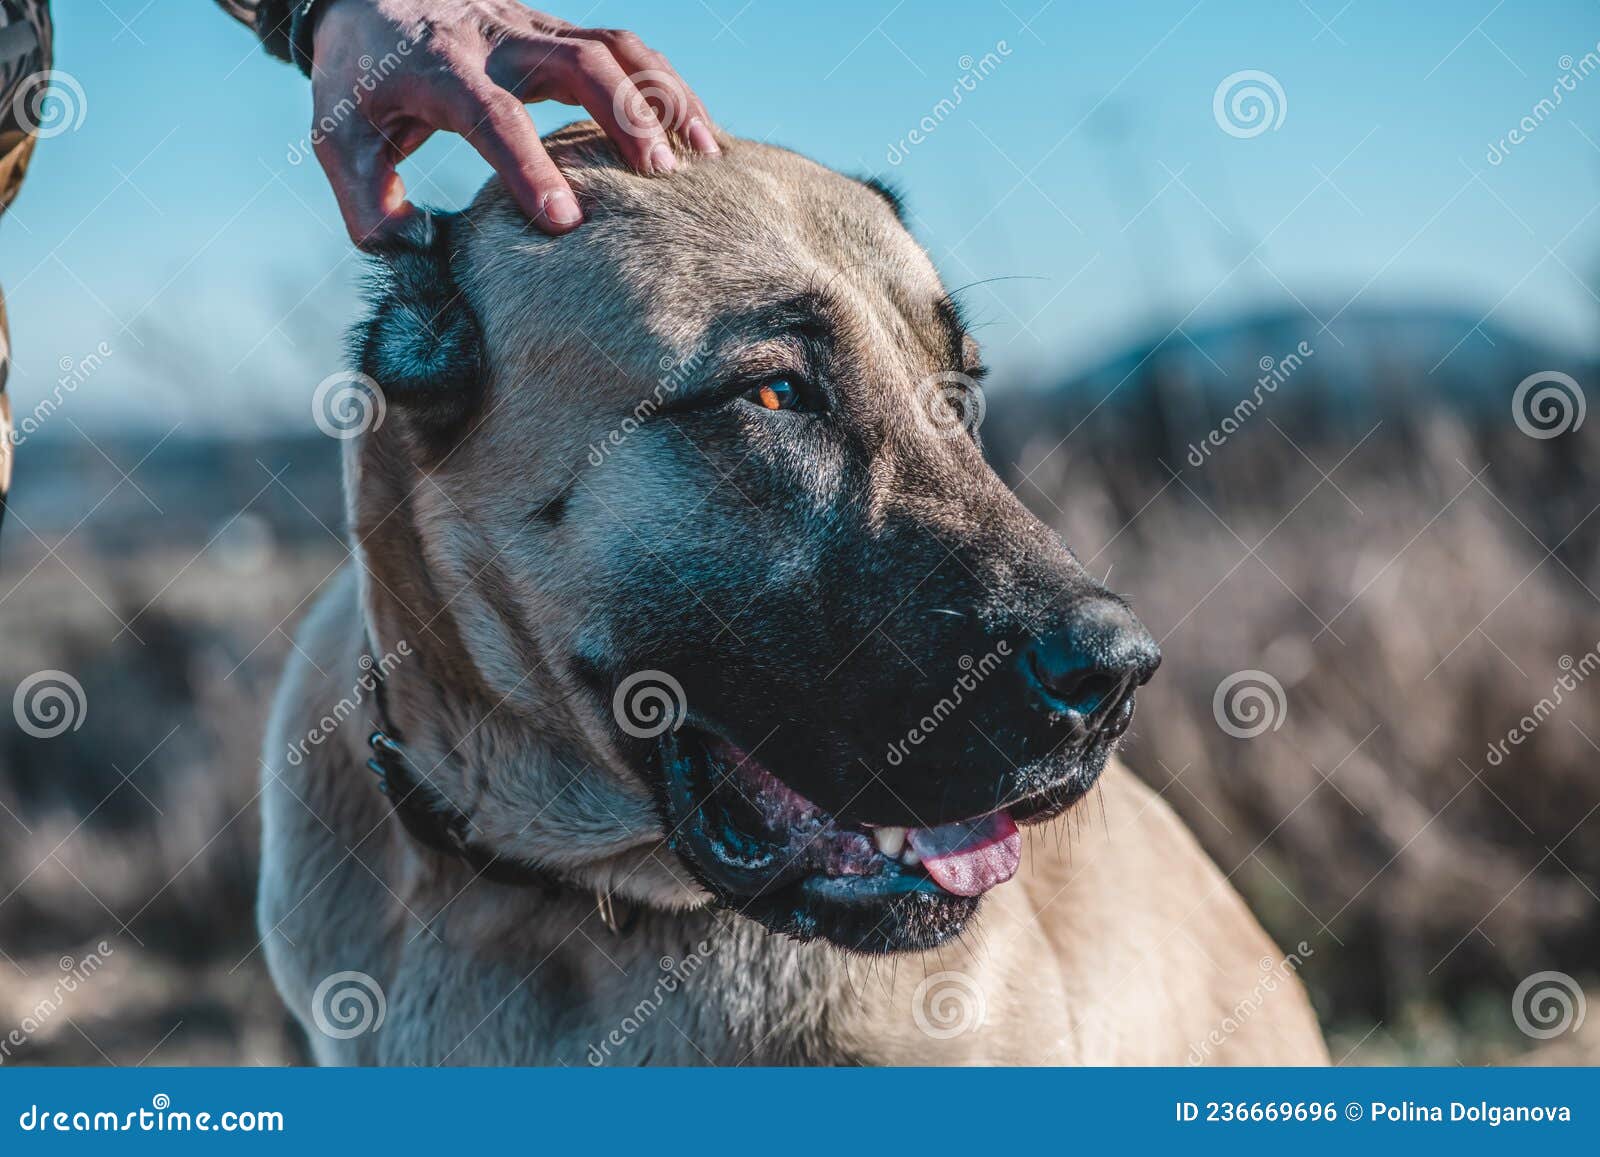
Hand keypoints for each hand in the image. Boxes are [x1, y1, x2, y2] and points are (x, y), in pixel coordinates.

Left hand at [308, 0, 717, 244]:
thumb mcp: (336, 136)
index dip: (529, 167)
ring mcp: (537, 27)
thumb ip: (364, 199)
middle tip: (661, 180)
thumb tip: (408, 247)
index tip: (564, 223)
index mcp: (441, 67)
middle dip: (626, 116)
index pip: (494, 114)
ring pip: (618, 46)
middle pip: (579, 61)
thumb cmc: (359, 79)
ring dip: (666, 98)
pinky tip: (701, 135)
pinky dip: (670, 88)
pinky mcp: (561, 31)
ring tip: (707, 158)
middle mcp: (498, 38)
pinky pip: (629, 50)